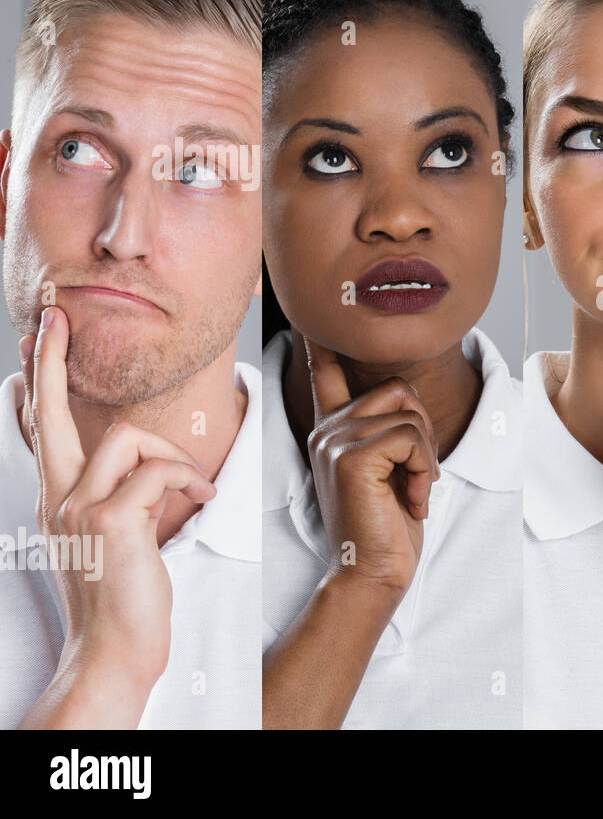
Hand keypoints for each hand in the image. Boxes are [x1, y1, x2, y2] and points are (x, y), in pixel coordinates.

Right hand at [20, 307, 214, 703]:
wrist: (114, 651)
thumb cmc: (123, 597)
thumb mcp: (114, 537)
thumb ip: (116, 495)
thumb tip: (138, 462)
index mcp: (58, 501)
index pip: (41, 431)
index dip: (38, 384)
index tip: (35, 342)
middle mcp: (58, 499)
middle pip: (51, 415)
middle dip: (53, 362)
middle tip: (54, 319)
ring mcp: (79, 508)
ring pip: (129, 438)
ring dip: (173, 458)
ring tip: (192, 492)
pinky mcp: (110, 521)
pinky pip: (158, 470)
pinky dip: (188, 480)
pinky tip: (200, 502)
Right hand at [303, 337, 435, 598]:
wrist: (374, 574)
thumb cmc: (387, 526)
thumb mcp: (388, 470)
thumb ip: (386, 432)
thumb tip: (404, 400)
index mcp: (332, 430)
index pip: (324, 372)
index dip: (324, 340)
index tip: (318, 315)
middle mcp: (326, 429)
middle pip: (398, 389)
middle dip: (425, 431)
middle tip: (417, 476)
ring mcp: (334, 440)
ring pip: (409, 413)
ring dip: (427, 455)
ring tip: (412, 491)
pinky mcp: (351, 456)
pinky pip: (411, 436)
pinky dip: (425, 468)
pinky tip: (411, 499)